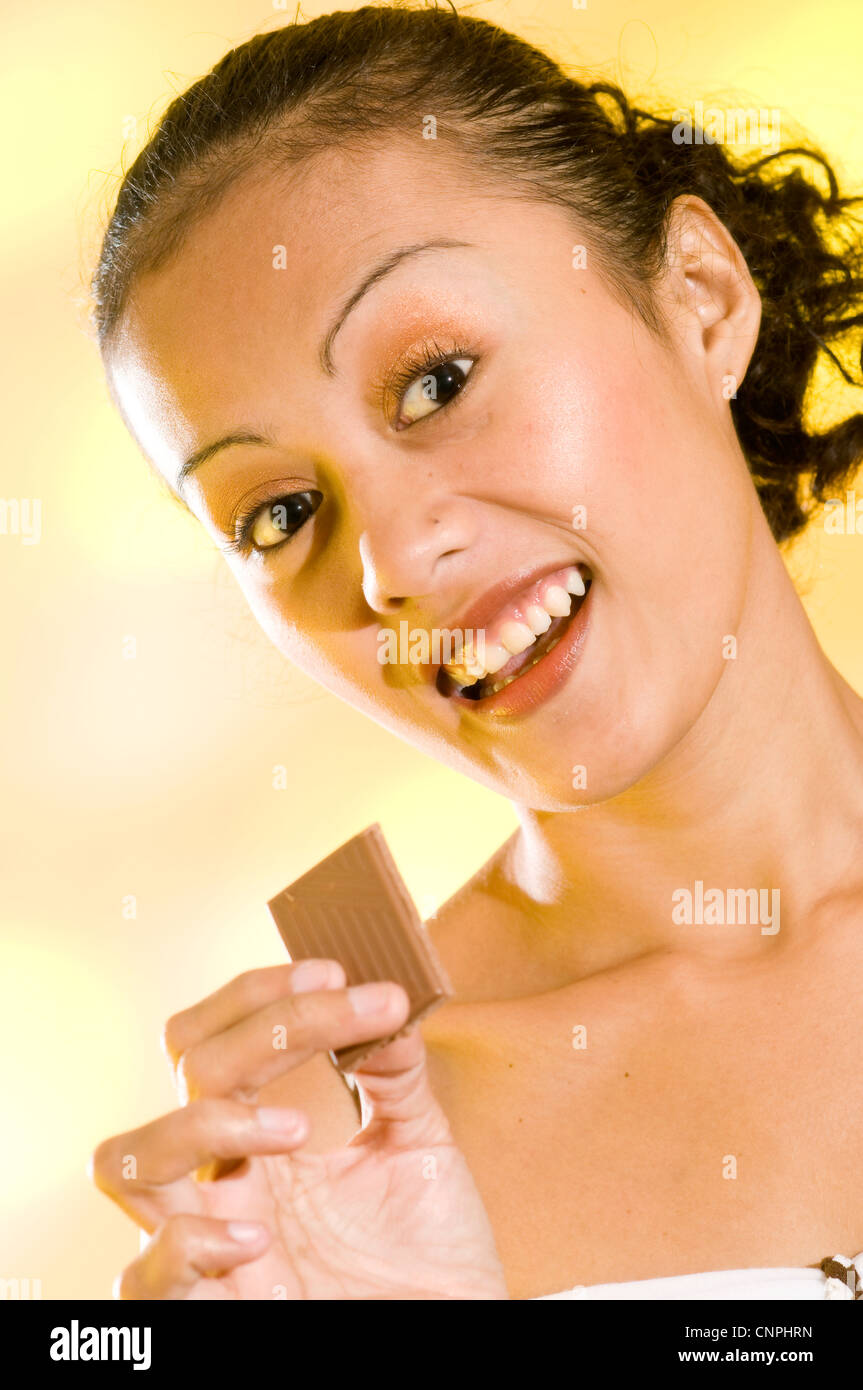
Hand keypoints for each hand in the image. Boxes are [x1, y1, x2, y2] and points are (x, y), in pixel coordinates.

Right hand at [89, 961, 508, 1299]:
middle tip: (338, 1004)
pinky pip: (142, 1276)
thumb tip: (385, 1005)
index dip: (264, 991)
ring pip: (125, 1161)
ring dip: (205, 1123)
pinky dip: (186, 1245)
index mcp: (268, 1125)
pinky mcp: (213, 1306)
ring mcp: (211, 1237)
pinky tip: (257, 1240)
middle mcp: (230, 1173)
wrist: (448, 1331)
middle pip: (187, 1068)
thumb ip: (399, 1076)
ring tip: (298, 1131)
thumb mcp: (423, 1147)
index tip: (338, 971)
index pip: (223, 1033)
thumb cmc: (429, 1252)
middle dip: (263, 1021)